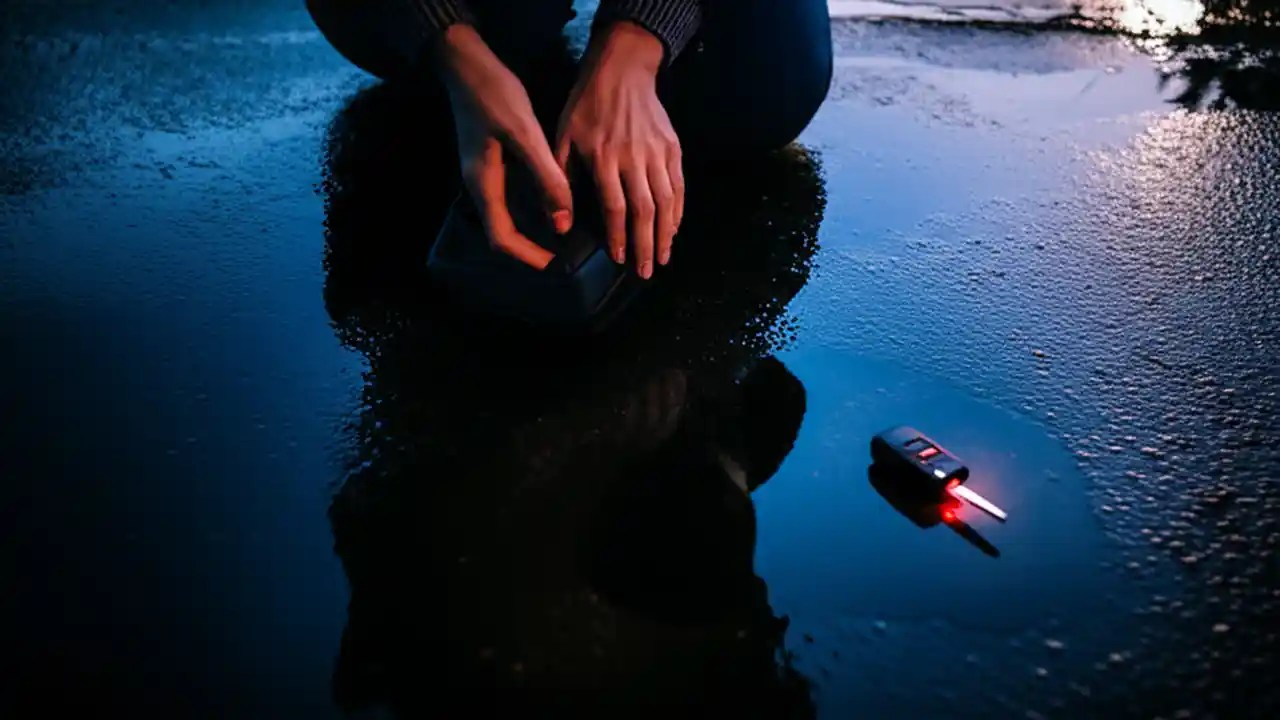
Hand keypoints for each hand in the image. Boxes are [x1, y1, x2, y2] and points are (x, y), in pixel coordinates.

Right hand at [437, 25, 572, 268]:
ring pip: (510, 216)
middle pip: (505, 233)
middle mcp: (481, 187)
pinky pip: (514, 197)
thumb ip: (546, 178)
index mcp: (484, 185)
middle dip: (534, 249)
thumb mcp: (524, 135)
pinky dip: (534, 207)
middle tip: (568, 256)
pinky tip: (558, 203)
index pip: (502, 239)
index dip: (528, 258)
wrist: (466, 62)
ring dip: (535, 230)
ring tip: (569, 236)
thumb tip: (563, 223)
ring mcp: (485, 175)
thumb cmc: (492, 94)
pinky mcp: (493, 163)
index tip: (557, 267)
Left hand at [556, 21, 683, 279]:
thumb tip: (561, 224)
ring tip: (663, 258)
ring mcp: (657, 153)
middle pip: (645, 210)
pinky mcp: (672, 147)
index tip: (620, 259)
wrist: (622, 70)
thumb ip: (560, 180)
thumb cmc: (586, 106)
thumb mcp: (562, 138)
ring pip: (666, 201)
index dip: (618, 235)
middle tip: (646, 272)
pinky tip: (674, 229)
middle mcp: (634, 157)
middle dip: (647, 244)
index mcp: (604, 156)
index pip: (615, 206)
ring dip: (666, 234)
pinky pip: (678, 185)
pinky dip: (678, 211)